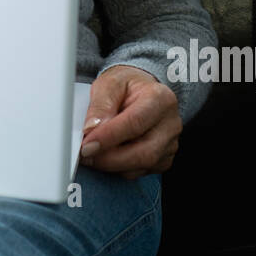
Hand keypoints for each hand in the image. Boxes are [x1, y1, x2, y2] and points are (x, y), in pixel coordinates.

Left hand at [78, 65, 180, 179]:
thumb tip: (91, 129)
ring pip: (141, 166)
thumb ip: (100, 105)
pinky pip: (140, 172)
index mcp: (161, 99)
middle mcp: (171, 124)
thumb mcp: (109, 83)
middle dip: (109, 158)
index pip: (134, 123)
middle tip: (84, 155)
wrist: (141, 90)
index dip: (108, 137)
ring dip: (112, 165)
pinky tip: (108, 156)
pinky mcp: (164, 159)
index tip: (86, 145)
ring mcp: (170, 144)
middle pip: (143, 152)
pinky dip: (120, 169)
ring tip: (91, 155)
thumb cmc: (127, 86)